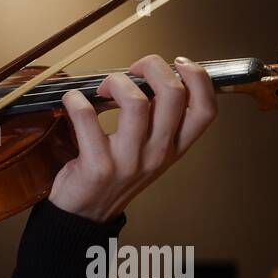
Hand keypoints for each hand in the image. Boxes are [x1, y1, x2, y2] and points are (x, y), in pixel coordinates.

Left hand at [48, 54, 216, 222]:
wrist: (85, 215)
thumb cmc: (115, 175)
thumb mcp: (148, 153)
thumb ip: (158, 121)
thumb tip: (152, 76)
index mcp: (174, 148)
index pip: (205, 111)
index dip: (199, 78)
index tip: (179, 62)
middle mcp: (158, 154)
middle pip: (173, 94)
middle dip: (153, 66)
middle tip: (132, 69)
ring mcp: (129, 161)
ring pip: (134, 101)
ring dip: (114, 81)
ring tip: (102, 88)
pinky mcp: (98, 165)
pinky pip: (87, 116)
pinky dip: (75, 99)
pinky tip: (72, 100)